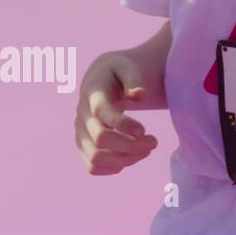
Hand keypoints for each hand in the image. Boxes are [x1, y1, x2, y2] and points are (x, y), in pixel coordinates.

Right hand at [75, 53, 157, 174]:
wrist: (102, 79)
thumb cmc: (119, 72)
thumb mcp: (127, 67)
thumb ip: (134, 79)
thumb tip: (140, 96)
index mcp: (93, 93)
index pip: (102, 112)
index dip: (123, 124)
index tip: (144, 129)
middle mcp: (82, 116)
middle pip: (100, 139)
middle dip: (131, 144)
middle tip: (154, 141)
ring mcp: (80, 133)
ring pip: (96, 158)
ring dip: (126, 159)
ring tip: (147, 150)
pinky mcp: (83, 146)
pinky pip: (93, 167)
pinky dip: (115, 167)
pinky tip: (133, 156)